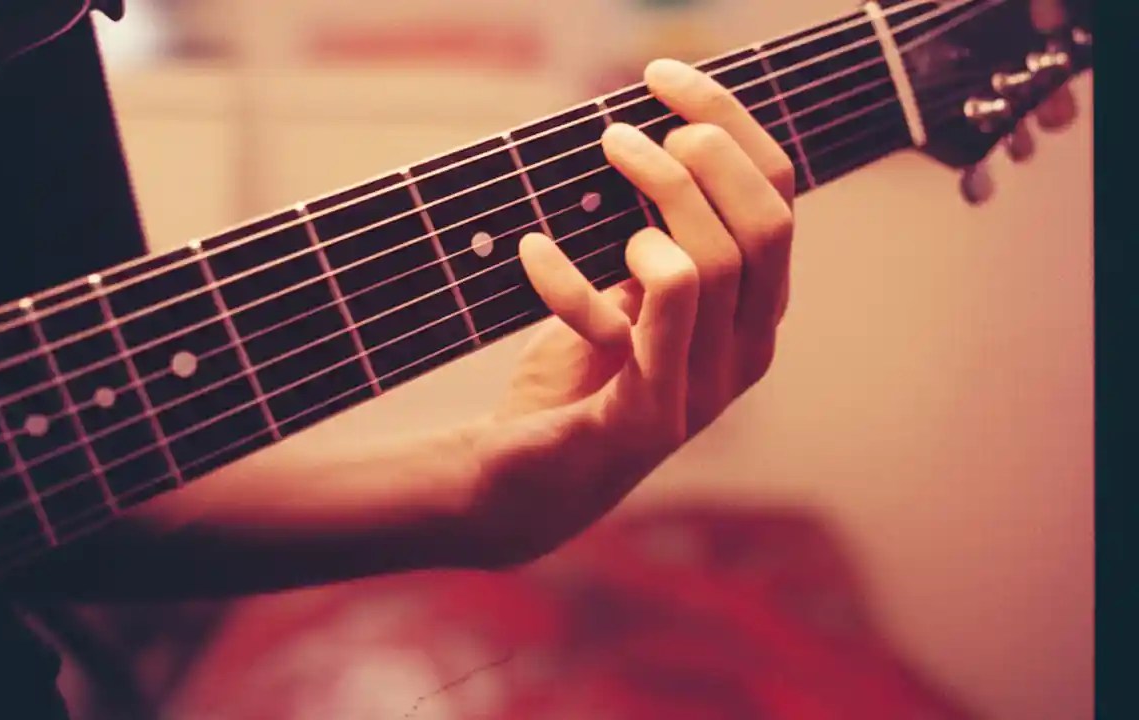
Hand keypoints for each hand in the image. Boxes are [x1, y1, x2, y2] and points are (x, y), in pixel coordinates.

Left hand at [457, 59, 795, 567]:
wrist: (525, 482)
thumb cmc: (578, 378)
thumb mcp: (628, 294)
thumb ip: (660, 235)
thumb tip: (655, 136)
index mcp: (753, 313)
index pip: (779, 201)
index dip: (732, 125)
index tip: (665, 74)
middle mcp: (744, 352)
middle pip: (762, 227)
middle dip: (701, 155)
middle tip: (625, 130)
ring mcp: (699, 391)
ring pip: (706, 267)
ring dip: (650, 196)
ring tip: (599, 159)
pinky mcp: (641, 419)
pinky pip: (623, 325)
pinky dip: (570, 277)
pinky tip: (530, 252)